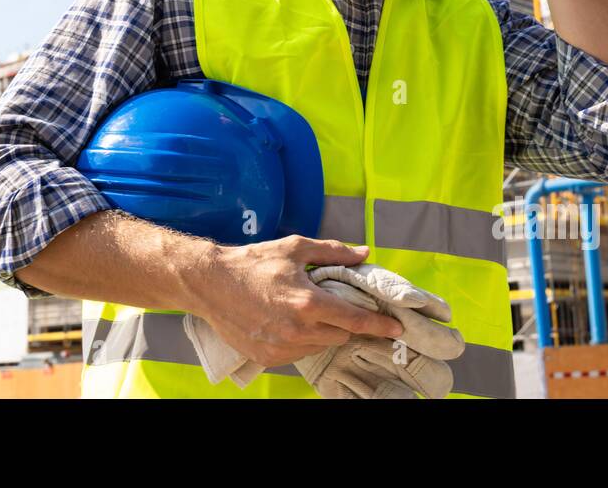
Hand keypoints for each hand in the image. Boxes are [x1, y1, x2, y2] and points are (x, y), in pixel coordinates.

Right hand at [187, 236, 404, 366]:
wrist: (210, 284)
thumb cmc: (253, 262)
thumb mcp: (294, 249)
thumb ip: (332, 252)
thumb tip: (363, 253)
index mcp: (308, 303)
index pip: (356, 320)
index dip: (379, 324)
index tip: (396, 328)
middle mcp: (298, 330)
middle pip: (341, 335)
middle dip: (345, 322)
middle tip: (337, 306)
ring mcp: (282, 348)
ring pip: (320, 346)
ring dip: (323, 332)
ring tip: (306, 311)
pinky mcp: (268, 358)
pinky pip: (298, 353)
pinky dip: (302, 340)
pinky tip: (288, 322)